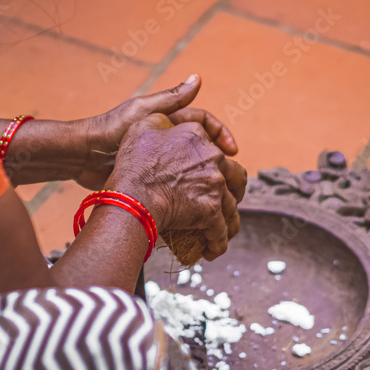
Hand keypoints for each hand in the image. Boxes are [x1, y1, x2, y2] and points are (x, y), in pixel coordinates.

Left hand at [75, 75, 238, 189]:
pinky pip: (177, 184)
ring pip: (192, 167)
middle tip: (231, 174)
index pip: (205, 123)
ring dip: (206, 177)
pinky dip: (189, 191)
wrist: (83, 156)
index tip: (232, 151)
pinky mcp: (152, 177)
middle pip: (202, 147)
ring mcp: (161, 159)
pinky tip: (197, 201)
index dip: (221, 135)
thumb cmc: (110, 130)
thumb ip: (171, 98)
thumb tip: (198, 78)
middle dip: (219, 159)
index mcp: (169, 120)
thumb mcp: (142, 112)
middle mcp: (168, 138)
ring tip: (219, 190)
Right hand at [106, 113, 245, 260]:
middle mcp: (212, 158)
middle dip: (236, 190)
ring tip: (219, 231)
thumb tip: (173, 122)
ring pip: (231, 206)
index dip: (217, 159)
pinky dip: (218, 243)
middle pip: (236, 176)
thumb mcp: (142, 126)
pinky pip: (221, 231)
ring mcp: (214, 185)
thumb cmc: (133, 164)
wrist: (132, 196)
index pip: (216, 145)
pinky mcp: (211, 211)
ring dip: (228, 221)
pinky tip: (211, 251)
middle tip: (226, 200)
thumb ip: (162, 119)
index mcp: (196, 136)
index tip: (216, 169)